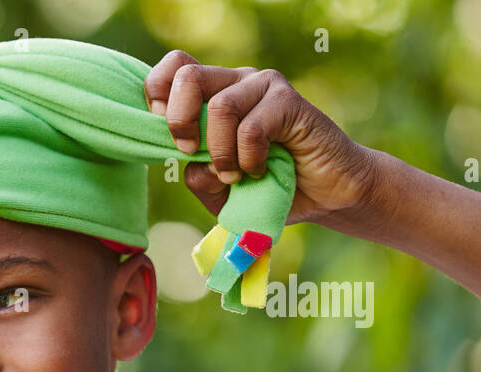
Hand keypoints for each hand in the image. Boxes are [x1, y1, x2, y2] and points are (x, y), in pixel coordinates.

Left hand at [144, 50, 382, 227]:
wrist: (323, 194)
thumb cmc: (264, 189)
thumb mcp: (217, 191)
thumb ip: (196, 176)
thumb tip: (189, 160)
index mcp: (211, 94)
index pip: (174, 67)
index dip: (157, 93)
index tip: (167, 134)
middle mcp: (234, 82)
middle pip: (187, 75)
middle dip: (179, 121)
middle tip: (188, 153)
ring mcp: (262, 87)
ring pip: (219, 106)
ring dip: (218, 153)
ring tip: (233, 175)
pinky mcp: (289, 101)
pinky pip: (251, 128)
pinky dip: (248, 159)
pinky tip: (259, 171)